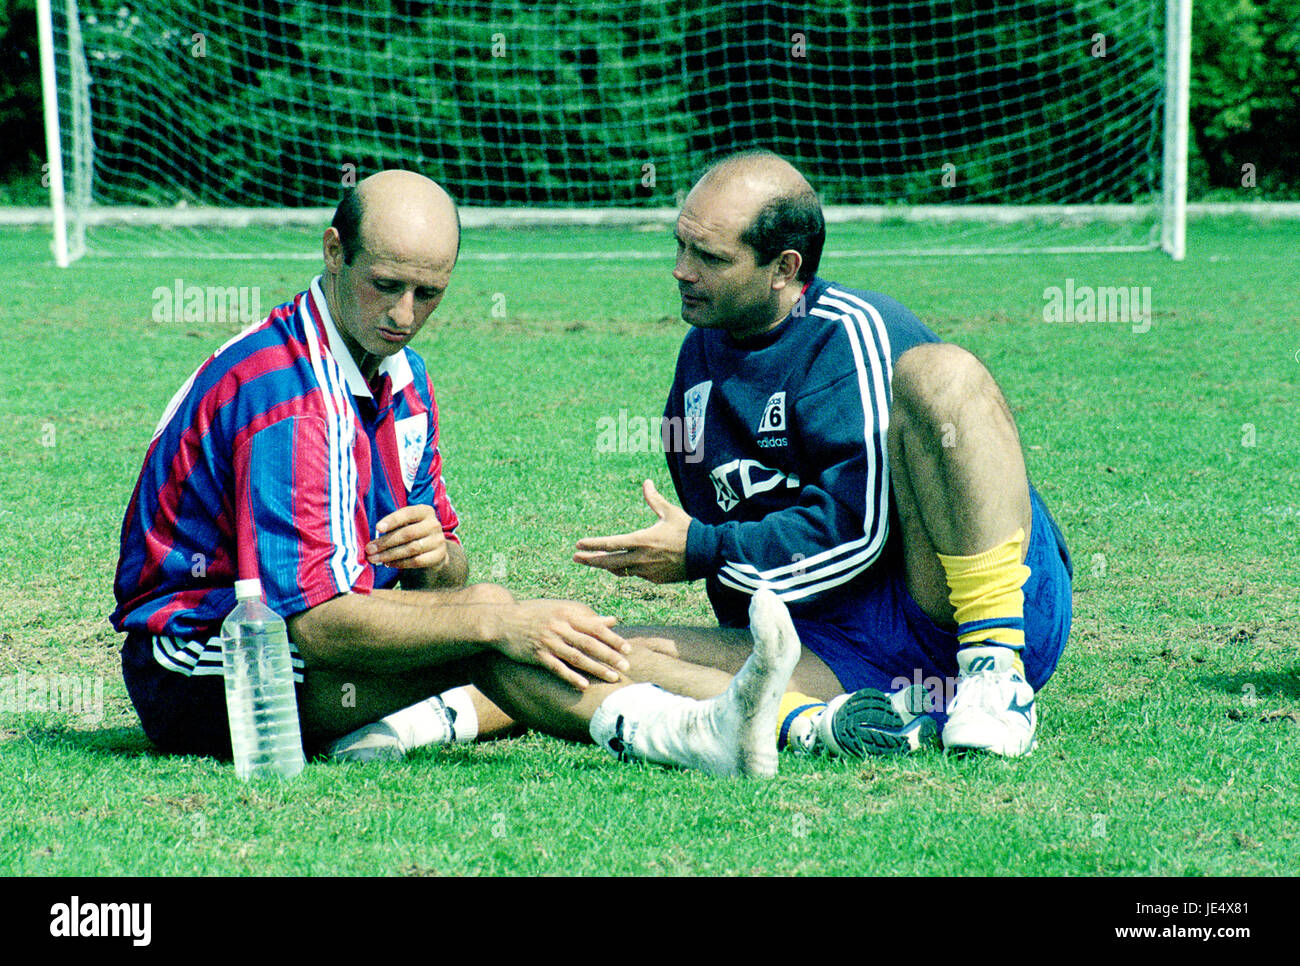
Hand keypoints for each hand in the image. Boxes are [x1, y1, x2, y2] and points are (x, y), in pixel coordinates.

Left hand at [366, 504, 448, 571]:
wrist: (433, 549)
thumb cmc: (413, 532)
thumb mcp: (407, 524)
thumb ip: (393, 527)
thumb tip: (372, 541)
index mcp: (425, 511)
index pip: (408, 513)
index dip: (393, 520)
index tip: (377, 528)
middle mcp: (434, 524)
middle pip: (408, 533)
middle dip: (386, 542)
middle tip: (370, 549)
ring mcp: (438, 541)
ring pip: (411, 548)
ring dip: (390, 555)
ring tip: (374, 558)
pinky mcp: (439, 556)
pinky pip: (416, 561)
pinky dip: (400, 563)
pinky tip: (388, 563)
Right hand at [492, 600, 631, 689]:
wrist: (502, 622)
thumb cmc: (535, 616)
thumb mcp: (561, 611)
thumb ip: (587, 617)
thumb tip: (612, 620)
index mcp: (567, 614)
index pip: (595, 627)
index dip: (613, 639)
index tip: (628, 649)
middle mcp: (559, 627)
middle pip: (589, 643)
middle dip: (609, 656)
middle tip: (626, 666)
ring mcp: (548, 641)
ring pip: (577, 657)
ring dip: (596, 668)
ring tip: (612, 677)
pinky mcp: (537, 655)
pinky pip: (557, 668)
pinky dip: (571, 677)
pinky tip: (584, 685)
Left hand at [574, 480, 690, 583]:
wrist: (707, 555)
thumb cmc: (688, 530)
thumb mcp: (670, 512)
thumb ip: (654, 499)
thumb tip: (646, 482)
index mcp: (643, 540)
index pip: (611, 544)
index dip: (593, 545)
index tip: (578, 545)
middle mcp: (642, 558)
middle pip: (609, 562)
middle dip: (590, 560)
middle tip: (575, 558)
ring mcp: (648, 572)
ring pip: (620, 570)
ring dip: (606, 566)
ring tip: (595, 560)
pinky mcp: (655, 579)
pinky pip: (635, 574)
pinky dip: (625, 569)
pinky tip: (619, 565)